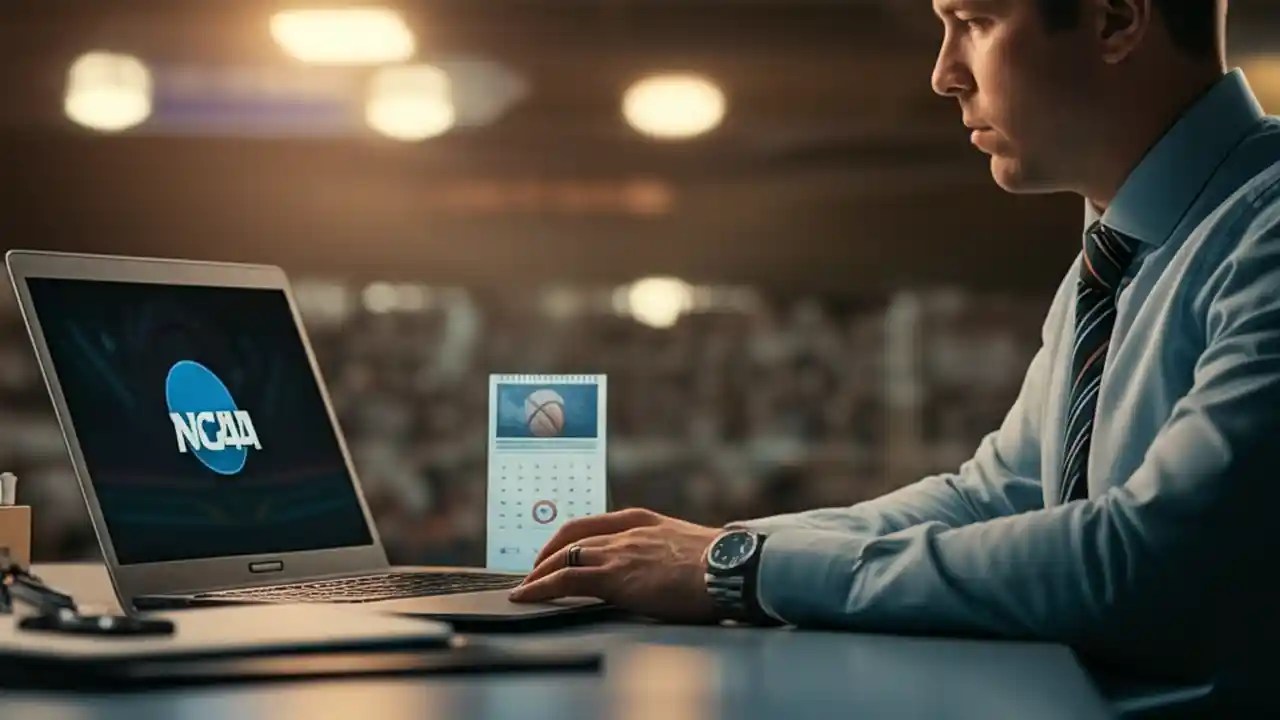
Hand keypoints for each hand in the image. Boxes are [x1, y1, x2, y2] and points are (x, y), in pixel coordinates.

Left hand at [509, 508, 720, 623]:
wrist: (732, 569)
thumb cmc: (722, 565)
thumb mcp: (690, 548)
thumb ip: (670, 552)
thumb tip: (672, 568)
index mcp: (644, 520)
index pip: (595, 524)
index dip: (571, 538)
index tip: (558, 550)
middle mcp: (626, 531)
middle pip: (572, 537)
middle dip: (548, 554)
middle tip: (534, 571)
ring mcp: (618, 552)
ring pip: (563, 557)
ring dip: (538, 574)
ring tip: (524, 589)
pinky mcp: (614, 577)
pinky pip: (565, 579)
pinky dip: (539, 588)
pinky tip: (526, 597)